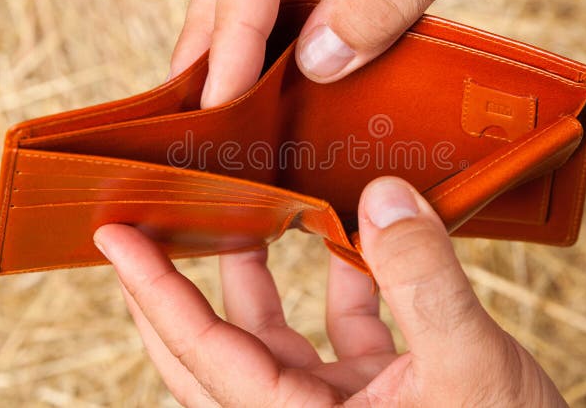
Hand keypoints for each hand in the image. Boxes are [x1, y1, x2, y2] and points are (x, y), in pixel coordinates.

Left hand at [94, 177, 565, 406]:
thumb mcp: (470, 368)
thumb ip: (424, 281)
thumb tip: (384, 197)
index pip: (202, 352)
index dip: (155, 290)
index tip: (115, 234)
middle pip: (211, 351)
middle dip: (177, 287)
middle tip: (153, 223)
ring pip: (270, 339)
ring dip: (255, 280)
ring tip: (243, 215)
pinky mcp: (375, 397)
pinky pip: (337, 335)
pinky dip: (341, 287)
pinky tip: (355, 243)